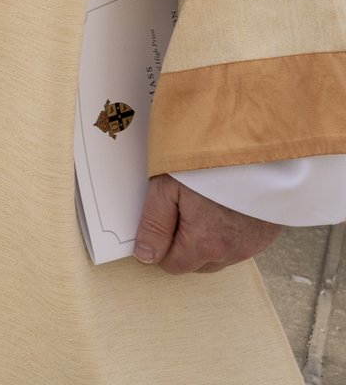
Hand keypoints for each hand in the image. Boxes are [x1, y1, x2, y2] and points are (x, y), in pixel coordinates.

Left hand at [133, 175, 281, 272]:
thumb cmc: (208, 164)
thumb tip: (145, 255)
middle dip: (184, 245)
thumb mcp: (166, 188)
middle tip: (182, 209)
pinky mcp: (268, 234)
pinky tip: (224, 207)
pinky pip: (241, 245)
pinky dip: (230, 233)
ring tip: (204, 205)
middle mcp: (232, 252)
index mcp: (205, 244)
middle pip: (198, 264)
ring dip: (209, 240)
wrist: (253, 148)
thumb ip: (153, 225)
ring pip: (221, 257)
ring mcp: (254, 245)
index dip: (161, 245)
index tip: (161, 221)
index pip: (174, 265)